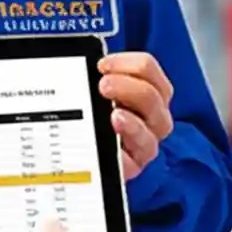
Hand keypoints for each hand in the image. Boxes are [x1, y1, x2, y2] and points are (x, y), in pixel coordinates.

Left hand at [98, 52, 174, 179]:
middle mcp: (152, 118)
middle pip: (153, 98)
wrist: (78, 153)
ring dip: (133, 122)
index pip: (148, 69)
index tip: (102, 65)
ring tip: (113, 115)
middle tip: (103, 85)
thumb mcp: (91, 90)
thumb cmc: (89, 115)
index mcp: (146, 91)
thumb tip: (88, 64)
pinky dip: (124, 152)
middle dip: (129, 87)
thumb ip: (94, 76)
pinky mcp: (131, 168)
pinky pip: (133, 162)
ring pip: (152, 133)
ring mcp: (143, 144)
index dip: (128, 63)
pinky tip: (110, 138)